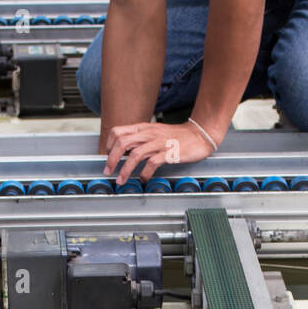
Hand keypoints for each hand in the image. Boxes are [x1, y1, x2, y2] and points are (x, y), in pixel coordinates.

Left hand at [102, 121, 216, 185]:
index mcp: (144, 128)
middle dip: (112, 158)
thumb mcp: (155, 133)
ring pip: (135, 154)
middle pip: (123, 142)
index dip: (109, 145)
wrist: (199, 135)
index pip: (118, 131)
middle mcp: (149, 134)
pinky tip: (143, 179)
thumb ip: (140, 139)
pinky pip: (152, 163)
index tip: (107, 157)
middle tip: (108, 171)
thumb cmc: (177, 136)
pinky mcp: (170, 152)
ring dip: (125, 169)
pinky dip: (145, 173)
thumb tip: (125, 151)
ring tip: (121, 180)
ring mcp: (159, 143)